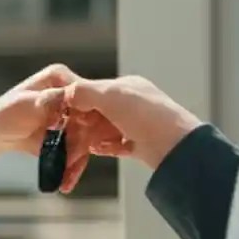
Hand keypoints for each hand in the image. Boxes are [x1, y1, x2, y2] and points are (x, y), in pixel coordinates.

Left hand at [0, 65, 125, 191]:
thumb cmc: (4, 113)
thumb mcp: (26, 103)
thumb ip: (48, 100)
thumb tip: (69, 96)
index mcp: (62, 79)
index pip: (86, 95)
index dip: (91, 114)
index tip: (88, 132)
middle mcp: (71, 95)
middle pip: (91, 118)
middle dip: (85, 143)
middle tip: (75, 161)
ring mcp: (72, 116)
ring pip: (87, 138)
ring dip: (78, 160)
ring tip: (67, 179)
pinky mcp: (70, 135)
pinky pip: (78, 151)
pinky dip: (73, 167)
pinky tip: (65, 182)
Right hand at [64, 75, 203, 169]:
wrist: (177, 148)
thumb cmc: (147, 116)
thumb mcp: (111, 96)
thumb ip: (84, 91)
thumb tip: (66, 93)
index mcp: (127, 87)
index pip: (94, 91)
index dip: (76, 102)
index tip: (61, 113)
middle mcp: (133, 104)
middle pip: (97, 113)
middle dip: (81, 124)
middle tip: (65, 135)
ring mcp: (138, 125)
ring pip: (105, 130)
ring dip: (90, 138)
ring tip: (78, 147)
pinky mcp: (142, 145)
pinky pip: (117, 145)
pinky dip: (105, 147)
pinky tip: (97, 151)